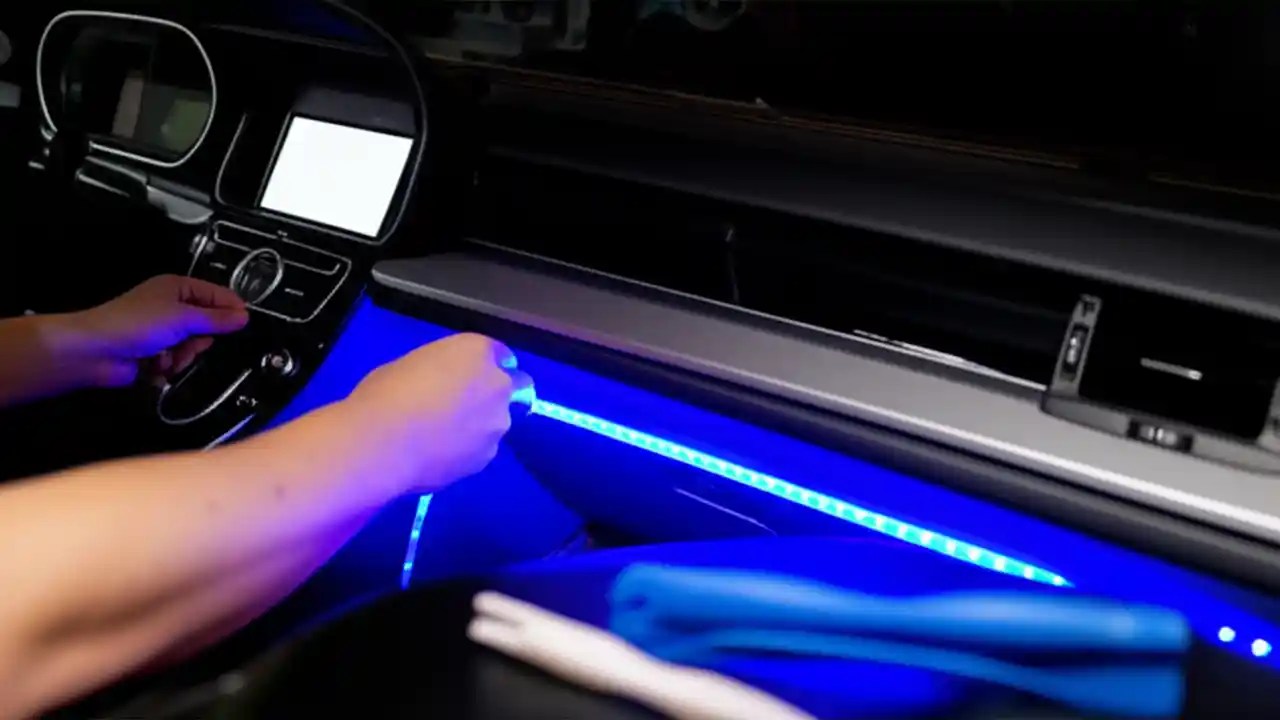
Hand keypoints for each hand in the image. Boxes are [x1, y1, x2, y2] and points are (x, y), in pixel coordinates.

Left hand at [66, 275, 248, 388]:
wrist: (96, 351)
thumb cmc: (138, 324)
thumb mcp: (183, 318)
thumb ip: (217, 319)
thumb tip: (245, 317)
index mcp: (177, 288)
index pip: (216, 294)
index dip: (231, 308)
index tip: (245, 322)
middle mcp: (171, 307)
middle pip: (207, 324)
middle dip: (200, 338)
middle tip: (191, 341)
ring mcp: (162, 331)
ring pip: (193, 346)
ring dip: (183, 355)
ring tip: (166, 355)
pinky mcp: (155, 353)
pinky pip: (177, 360)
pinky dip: (169, 365)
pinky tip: (155, 365)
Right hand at [346, 333, 523, 492]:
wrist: (383, 442)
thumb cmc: (385, 393)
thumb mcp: (412, 364)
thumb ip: (442, 371)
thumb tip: (444, 386)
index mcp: (476, 351)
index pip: (500, 354)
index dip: (486, 366)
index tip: (471, 375)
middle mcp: (497, 384)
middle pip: (512, 387)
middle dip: (495, 394)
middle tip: (464, 405)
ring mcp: (497, 424)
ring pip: (497, 421)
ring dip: (481, 424)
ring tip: (443, 436)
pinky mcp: (487, 457)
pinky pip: (482, 449)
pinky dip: (468, 450)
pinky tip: (439, 455)